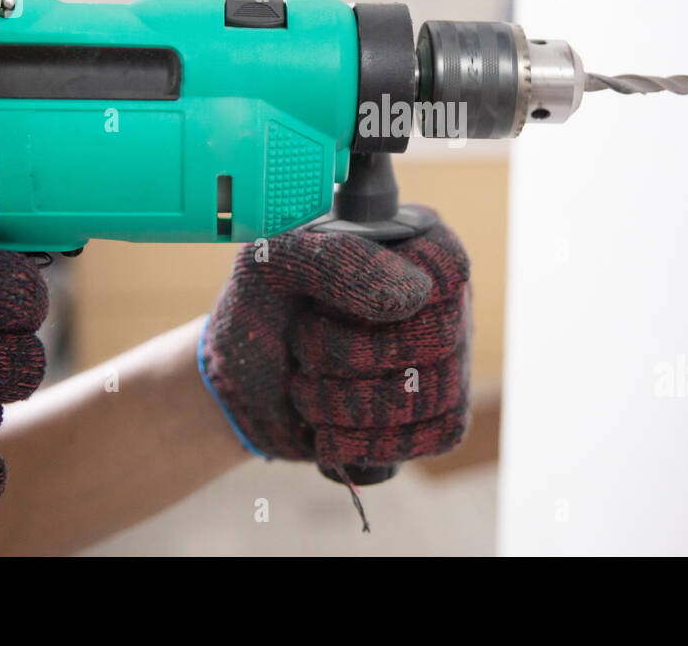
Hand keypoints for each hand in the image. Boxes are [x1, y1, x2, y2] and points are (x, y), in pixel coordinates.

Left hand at [200, 215, 471, 474]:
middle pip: (437, 336)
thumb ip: (337, 258)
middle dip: (348, 355)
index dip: (394, 293)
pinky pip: (437, 435)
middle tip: (301, 347)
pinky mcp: (438, 414)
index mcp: (412, 245)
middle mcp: (443, 299)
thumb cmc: (259, 308)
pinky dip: (371, 442)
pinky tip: (329, 430)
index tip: (330, 307)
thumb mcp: (273, 262)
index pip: (447, 266)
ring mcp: (447, 358)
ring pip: (434, 393)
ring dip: (348, 402)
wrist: (241, 384)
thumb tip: (416, 294)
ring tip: (306, 389)